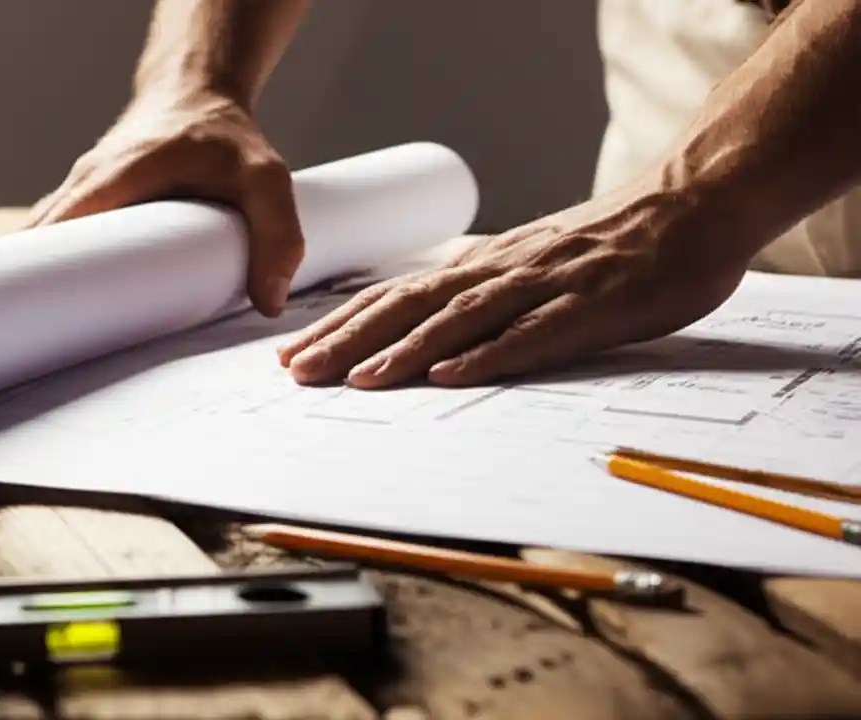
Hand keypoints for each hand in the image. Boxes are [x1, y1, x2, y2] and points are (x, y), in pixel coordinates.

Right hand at [25, 90, 303, 316]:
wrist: (197, 89)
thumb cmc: (224, 132)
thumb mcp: (264, 176)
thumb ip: (277, 234)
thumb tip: (268, 304)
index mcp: (112, 176)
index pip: (57, 231)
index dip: (41, 274)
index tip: (43, 318)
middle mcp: (85, 183)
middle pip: (40, 244)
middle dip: (37, 291)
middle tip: (53, 343)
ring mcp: (82, 192)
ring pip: (46, 242)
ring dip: (47, 282)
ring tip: (59, 336)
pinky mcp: (90, 202)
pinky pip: (61, 239)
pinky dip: (60, 268)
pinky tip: (73, 306)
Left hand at [276, 183, 754, 387]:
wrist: (689, 206)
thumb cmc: (610, 242)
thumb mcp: (530, 263)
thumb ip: (482, 293)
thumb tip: (426, 328)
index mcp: (483, 264)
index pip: (395, 295)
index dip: (341, 326)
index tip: (292, 353)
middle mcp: (499, 271)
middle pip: (410, 307)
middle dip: (349, 341)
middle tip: (297, 372)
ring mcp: (543, 287)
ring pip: (458, 320)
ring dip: (403, 350)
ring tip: (356, 379)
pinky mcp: (589, 307)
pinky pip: (531, 334)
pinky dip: (486, 356)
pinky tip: (448, 376)